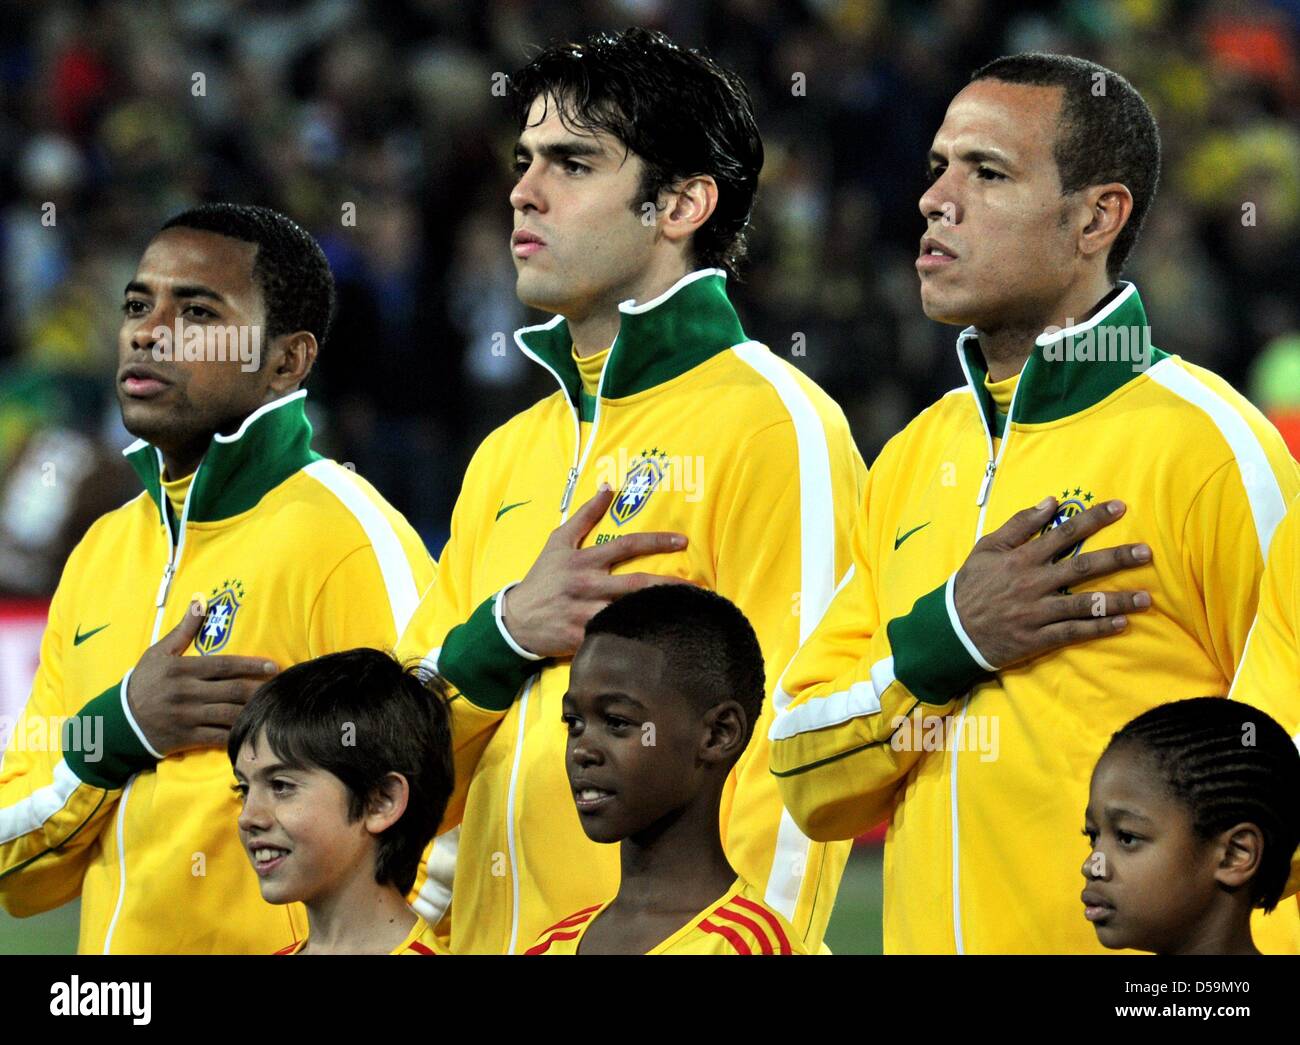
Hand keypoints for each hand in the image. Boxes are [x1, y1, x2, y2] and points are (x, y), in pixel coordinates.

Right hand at [126, 601, 278, 754]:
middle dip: (259, 689)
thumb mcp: (159, 653)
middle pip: (232, 690)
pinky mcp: (186, 738)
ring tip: (272, 707)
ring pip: (229, 714)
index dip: (252, 665)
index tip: (274, 666)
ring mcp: (187, 717)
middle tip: (281, 687)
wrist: (119, 721)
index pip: (224, 665)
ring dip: (253, 711)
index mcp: (182, 669)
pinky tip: (254, 730)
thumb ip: (184, 630)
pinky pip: (218, 737)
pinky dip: (237, 734)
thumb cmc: (144, 682)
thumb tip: (200, 601)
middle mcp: (186, 692)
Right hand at [501, 484, 688, 656]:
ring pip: (628, 613)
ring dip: (657, 614)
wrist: (515, 620)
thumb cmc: (542, 578)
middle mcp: (588, 585)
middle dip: (669, 585)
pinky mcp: (582, 638)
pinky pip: (614, 637)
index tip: (683, 541)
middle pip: (636, 584)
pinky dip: (636, 639)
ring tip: (688, 615)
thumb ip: (586, 516)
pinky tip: (660, 640)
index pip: (627, 545)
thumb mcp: (558, 542)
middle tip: (697, 588)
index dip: (657, 541)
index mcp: (585, 560)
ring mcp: (585, 613)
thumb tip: (609, 488)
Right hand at [952, 497, 1151, 668]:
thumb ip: (1019, 525)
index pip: (1064, 533)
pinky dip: (1098, 629)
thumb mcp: (987, 548)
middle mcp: (1033, 583)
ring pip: (1085, 604)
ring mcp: (1037, 612)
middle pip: (1083, 567)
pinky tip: (1122, 625)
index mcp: (1022, 558)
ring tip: (1147, 598)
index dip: (1093, 519)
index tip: (1120, 508)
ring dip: (1118, 601)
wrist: (952, 629)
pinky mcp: (1037, 638)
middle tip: (1147, 552)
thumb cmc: (971, 585)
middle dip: (1117, 558)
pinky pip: (1073, 632)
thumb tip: (1050, 502)